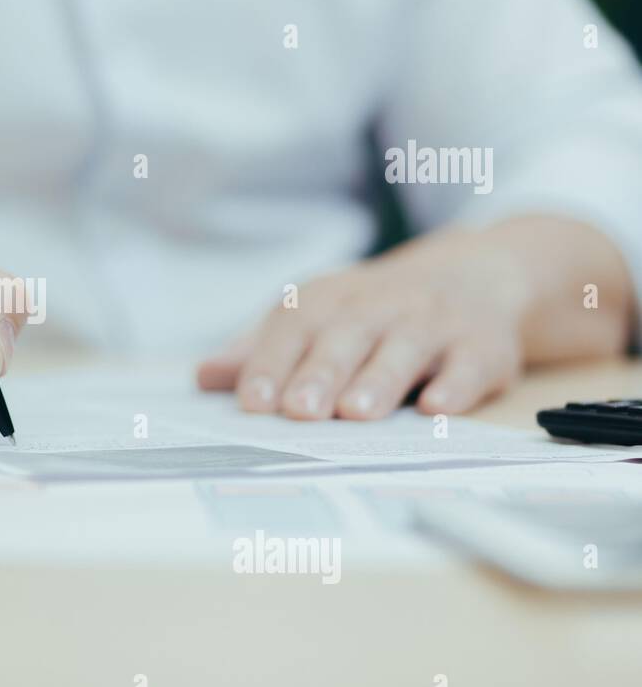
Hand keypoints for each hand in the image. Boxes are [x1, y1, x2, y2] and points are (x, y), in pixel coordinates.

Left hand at [196, 218, 632, 420]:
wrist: (477, 274)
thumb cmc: (375, 312)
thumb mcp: (316, 319)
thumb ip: (262, 350)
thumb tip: (204, 377)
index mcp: (328, 303)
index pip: (291, 330)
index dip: (270, 365)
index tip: (251, 402)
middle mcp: (377, 307)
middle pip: (344, 339)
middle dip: (320, 374)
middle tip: (299, 412)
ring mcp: (432, 324)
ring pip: (403, 350)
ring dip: (380, 379)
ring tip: (357, 412)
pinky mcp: (482, 346)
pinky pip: (469, 364)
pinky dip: (455, 385)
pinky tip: (437, 407)